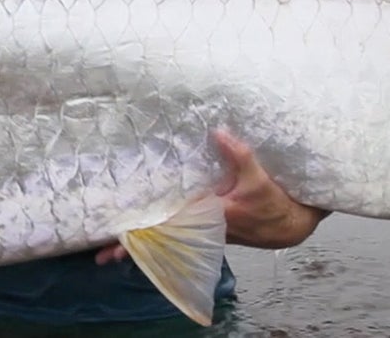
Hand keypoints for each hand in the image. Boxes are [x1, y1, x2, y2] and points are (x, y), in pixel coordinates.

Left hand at [94, 129, 328, 264]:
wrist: (289, 226)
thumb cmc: (273, 204)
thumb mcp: (258, 179)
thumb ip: (239, 155)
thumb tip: (219, 133)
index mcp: (208, 215)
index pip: (167, 226)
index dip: (142, 234)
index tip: (117, 240)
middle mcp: (200, 227)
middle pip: (160, 239)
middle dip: (131, 248)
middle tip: (100, 256)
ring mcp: (201, 230)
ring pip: (166, 238)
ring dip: (142, 243)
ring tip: (109, 251)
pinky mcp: (206, 227)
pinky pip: (178, 231)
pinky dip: (160, 233)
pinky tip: (142, 231)